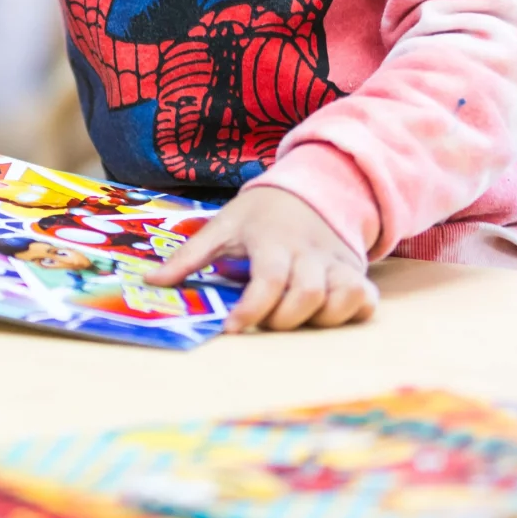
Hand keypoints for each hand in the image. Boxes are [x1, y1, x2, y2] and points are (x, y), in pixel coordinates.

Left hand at [146, 184, 377, 332]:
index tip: (231, 328)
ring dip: (316, 319)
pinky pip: (365, 300)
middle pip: (306, 295)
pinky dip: (350, 313)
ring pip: (339, 299)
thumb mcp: (222, 226)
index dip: (252, 309)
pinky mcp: (356, 272)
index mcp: (272, 240)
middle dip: (282, 319)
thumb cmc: (258, 215)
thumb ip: (189, 256)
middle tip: (261, 321)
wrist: (310, 190)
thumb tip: (151, 283)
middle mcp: (309, 252)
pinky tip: (325, 315)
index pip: (269, 279)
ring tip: (289, 317)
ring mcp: (336, 262)